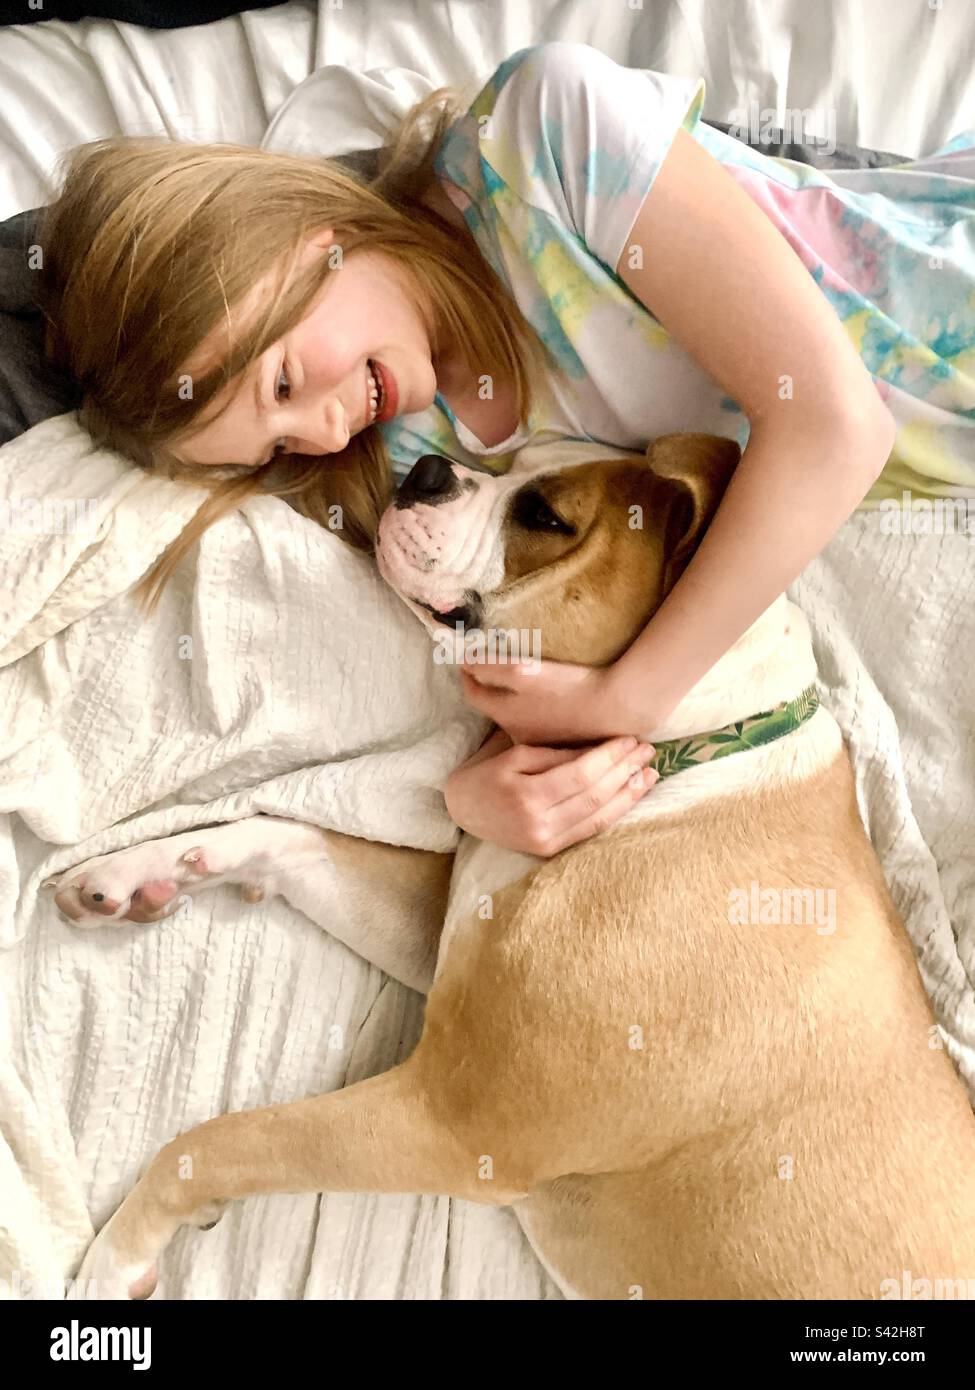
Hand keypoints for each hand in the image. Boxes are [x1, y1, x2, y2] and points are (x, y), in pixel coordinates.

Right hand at [443, 727, 658, 855]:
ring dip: (629, 794)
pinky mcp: (549, 850)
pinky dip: (615, 813)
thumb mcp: (516, 754)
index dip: (611, 756)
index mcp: (526, 794)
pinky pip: (590, 831)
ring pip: (598, 816)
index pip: (582, 774)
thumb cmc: (488, 772)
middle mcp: (538, 823)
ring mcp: (545, 841)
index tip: (631, 739)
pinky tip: (631, 796)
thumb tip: (601, 751)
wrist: (462, 809)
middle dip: (626, 771)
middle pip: (595, 795)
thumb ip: (557, 755)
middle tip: (648, 750)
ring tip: (650, 774)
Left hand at [458, 655, 655, 744]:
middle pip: (495, 709)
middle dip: (490, 691)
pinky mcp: (563, 742)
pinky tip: (551, 705)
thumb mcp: (523, 671)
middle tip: (491, 672)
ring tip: (523, 687)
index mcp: (505, 715)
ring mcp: (541, 741)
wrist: (615, 709)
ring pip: (518, 720)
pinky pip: (542, 728)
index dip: (467, 675)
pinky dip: (539, 715)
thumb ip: (490, 666)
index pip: (473, 695)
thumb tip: (464, 661)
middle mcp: (518, 733)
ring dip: (515, 704)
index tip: (466, 661)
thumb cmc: (569, 688)